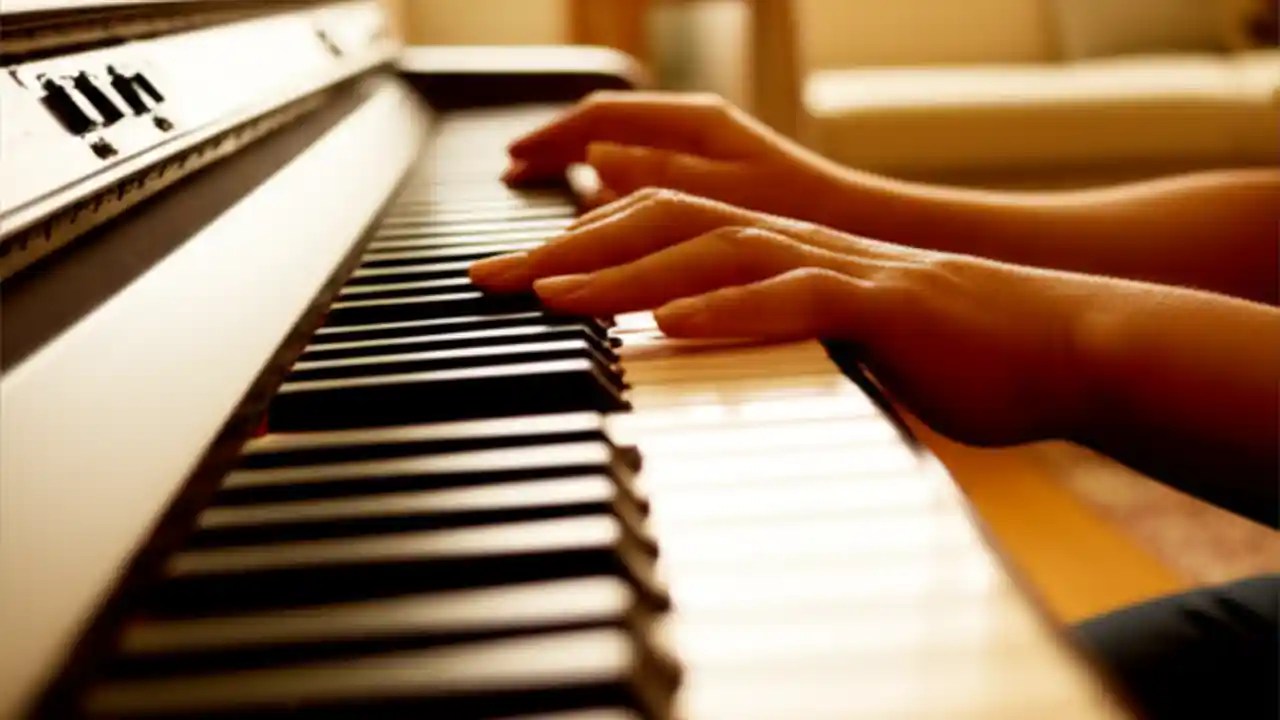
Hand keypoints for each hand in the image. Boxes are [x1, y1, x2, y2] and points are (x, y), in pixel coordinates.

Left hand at [472, 189, 1103, 446]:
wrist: (1048, 342)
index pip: (656, 226)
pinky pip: (794, 300)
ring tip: (551, 296)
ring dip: (625, 273)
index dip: (575, 241)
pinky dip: (729, 312)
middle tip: (487, 281)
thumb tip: (683, 340)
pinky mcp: (880, 304)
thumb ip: (755, 327)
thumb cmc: (935, 346)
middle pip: (660, 224)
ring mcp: (835, 266)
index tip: (505, 275)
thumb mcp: (826, 335)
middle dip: (567, 249)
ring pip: (713, 252)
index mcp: (774, 249)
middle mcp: (793, 241)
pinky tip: (670, 324)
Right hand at [503, 91, 848, 222]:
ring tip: (537, 201)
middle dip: (552, 157)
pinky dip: (609, 199)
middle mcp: (693, 132)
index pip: (600, 119)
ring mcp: (701, 157)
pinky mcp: (710, 186)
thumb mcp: (727, 196)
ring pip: (620, 160)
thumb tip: (593, 161)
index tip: (510, 163)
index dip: (549, 140)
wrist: (865, 228)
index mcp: (694, 124)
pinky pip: (642, 183)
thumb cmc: (806, 211)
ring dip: (575, 177)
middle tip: (509, 179)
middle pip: (603, 136)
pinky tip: (595, 225)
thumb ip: (658, 176)